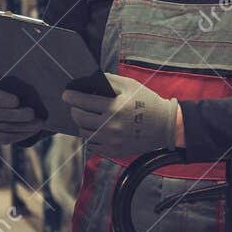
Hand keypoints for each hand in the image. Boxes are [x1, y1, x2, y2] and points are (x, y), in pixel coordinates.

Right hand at [0, 80, 45, 144]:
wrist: (26, 106)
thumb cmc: (28, 91)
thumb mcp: (28, 86)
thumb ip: (27, 86)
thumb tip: (44, 88)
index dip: (2, 99)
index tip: (17, 101)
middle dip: (17, 115)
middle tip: (34, 114)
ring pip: (2, 128)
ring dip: (22, 127)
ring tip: (39, 124)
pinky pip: (3, 137)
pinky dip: (19, 136)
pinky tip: (31, 132)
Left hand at [63, 72, 180, 155]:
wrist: (165, 126)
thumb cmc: (148, 102)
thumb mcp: (130, 85)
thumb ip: (108, 80)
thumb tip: (88, 81)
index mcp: (114, 107)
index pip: (83, 101)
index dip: (71, 97)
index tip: (66, 95)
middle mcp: (110, 126)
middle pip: (80, 118)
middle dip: (74, 111)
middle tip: (75, 107)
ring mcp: (112, 141)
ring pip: (84, 133)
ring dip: (82, 124)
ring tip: (85, 118)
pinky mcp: (114, 151)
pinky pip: (93, 146)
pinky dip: (91, 137)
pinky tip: (95, 130)